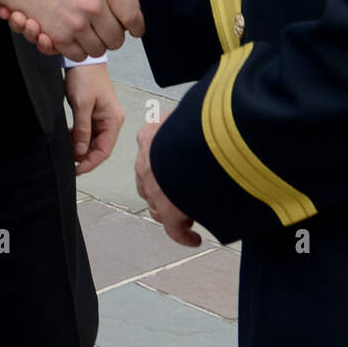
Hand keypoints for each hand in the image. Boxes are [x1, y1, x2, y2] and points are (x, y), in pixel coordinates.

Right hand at [0, 0, 141, 60]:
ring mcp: (75, 23)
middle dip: (113, 37)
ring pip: (98, 49)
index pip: (132, 15)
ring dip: (95, 45)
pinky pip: (78, 54)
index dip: (137, 25)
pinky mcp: (58, 36)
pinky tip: (73, 38)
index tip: (135, 29)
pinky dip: (77, 51)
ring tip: (89, 34)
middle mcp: (93, 5)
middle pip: (116, 38)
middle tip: (106, 31)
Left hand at [64, 64, 124, 174]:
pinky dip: (77, 138)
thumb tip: (81, 151)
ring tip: (65, 149)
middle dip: (83, 156)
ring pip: (92, 142)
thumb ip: (82, 129)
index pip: (104, 150)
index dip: (90, 163)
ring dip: (79, 147)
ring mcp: (103, 119)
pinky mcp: (94, 115)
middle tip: (66, 162)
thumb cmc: (86, 77)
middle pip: (99, 148)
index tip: (76, 170)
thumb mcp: (82, 104)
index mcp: (114, 120)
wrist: (83, 60)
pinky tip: (66, 138)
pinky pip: (87, 133)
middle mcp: (111, 121)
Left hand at [135, 114, 200, 246]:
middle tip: (184, 190)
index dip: (162, 157)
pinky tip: (193, 238)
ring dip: (173, 208)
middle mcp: (146, 163)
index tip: (174, 162)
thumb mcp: (188, 109)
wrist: (201, 142)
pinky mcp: (169, 211)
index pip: (149, 147)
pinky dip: (184, 234)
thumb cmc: (198, 122)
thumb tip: (200, 107)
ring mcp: (155, 189)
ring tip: (191, 212)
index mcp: (150, 135)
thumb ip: (187, 113)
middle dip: (165, 187)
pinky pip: (174, 228)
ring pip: (158, 204)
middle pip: (150, 180)